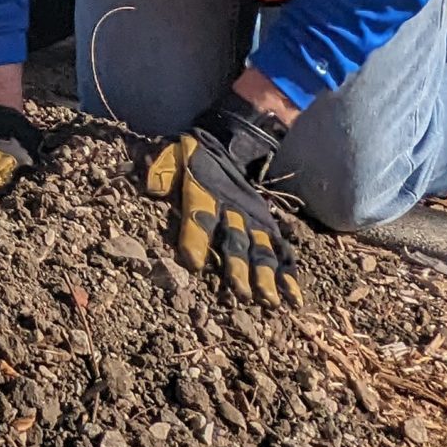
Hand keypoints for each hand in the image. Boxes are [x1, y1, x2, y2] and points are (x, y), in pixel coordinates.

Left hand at [143, 97, 302, 306]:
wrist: (228, 145)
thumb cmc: (193, 159)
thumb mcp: (173, 156)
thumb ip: (163, 171)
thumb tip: (152, 187)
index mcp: (205, 194)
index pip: (199, 218)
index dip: (196, 239)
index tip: (193, 263)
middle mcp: (233, 210)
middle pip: (236, 242)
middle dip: (238, 268)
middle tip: (241, 294)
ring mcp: (254, 219)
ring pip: (261, 250)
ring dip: (266, 277)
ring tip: (270, 302)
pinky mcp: (267, 225)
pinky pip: (280, 251)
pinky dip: (288, 274)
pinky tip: (294, 298)